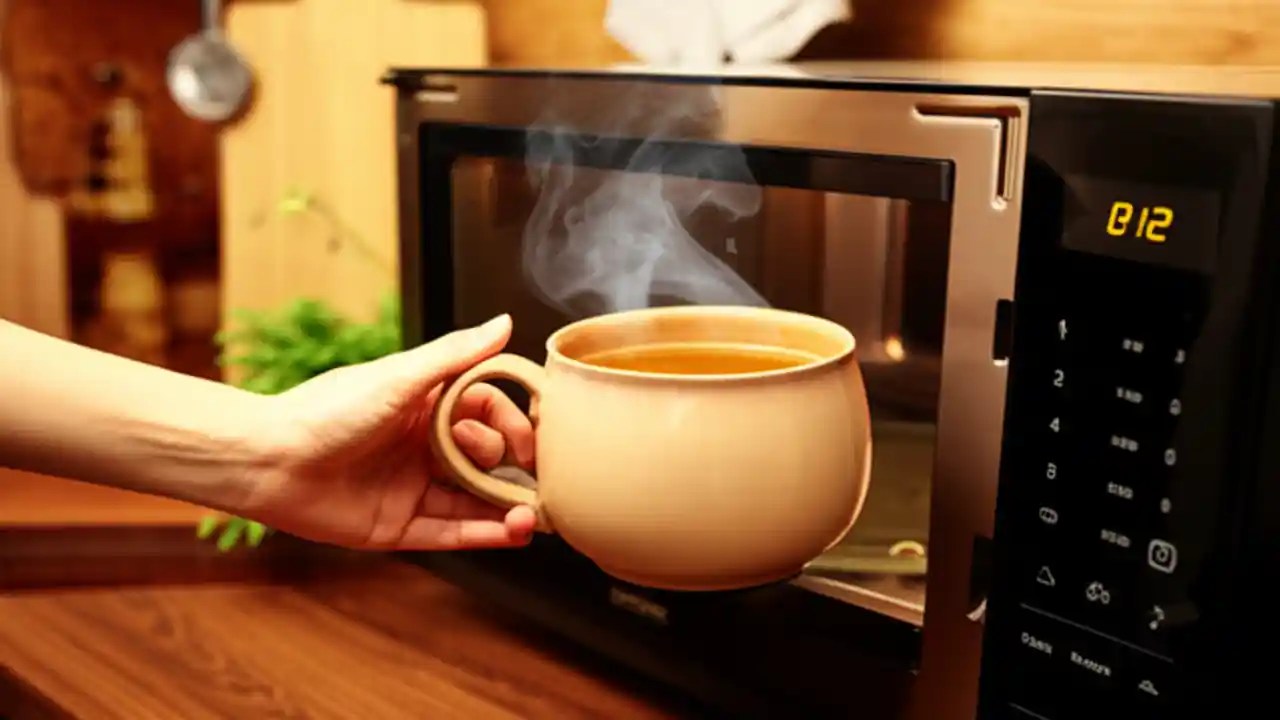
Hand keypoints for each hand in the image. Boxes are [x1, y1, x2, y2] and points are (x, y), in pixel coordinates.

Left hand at [241, 314, 537, 549]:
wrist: (267, 460)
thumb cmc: (326, 410)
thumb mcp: (399, 377)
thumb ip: (457, 355)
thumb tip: (505, 324)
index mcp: (424, 405)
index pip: (487, 411)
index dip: (513, 423)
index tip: (535, 436)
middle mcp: (422, 446)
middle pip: (487, 457)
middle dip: (512, 466)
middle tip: (525, 471)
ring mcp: (412, 487)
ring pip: (475, 500)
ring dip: (509, 507)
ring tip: (535, 515)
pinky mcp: (399, 525)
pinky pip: (451, 532)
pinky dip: (485, 535)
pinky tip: (514, 534)